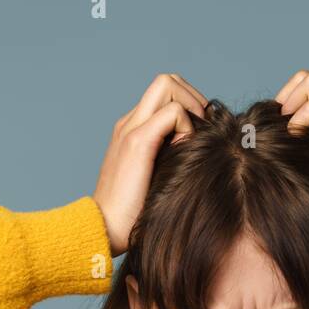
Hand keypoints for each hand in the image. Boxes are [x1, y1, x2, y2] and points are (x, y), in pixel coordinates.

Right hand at [92, 73, 207, 257]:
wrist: (104, 228)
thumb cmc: (133, 213)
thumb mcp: (157, 177)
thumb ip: (171, 157)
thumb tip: (203, 148)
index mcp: (132, 129)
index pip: (165, 93)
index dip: (188, 104)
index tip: (200, 132)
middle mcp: (129, 122)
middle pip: (167, 80)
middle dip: (193, 97)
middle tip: (204, 128)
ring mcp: (131, 128)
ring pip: (168, 84)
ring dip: (191, 105)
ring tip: (195, 138)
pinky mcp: (137, 142)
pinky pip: (172, 112)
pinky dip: (187, 126)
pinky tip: (184, 151)